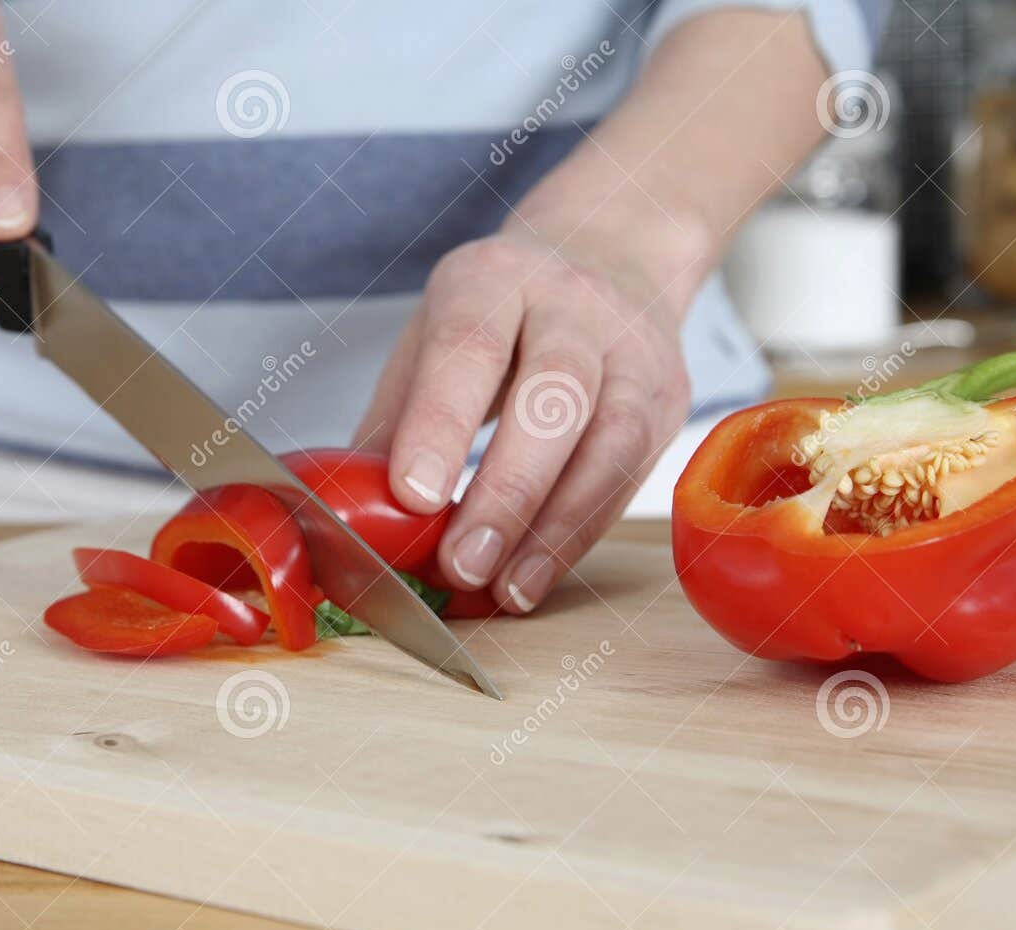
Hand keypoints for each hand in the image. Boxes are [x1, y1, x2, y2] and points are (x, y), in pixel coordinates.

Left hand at [355, 221, 698, 612]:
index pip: (469, 347)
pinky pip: (630, 474)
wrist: (609, 252)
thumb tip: (347, 512)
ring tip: (506, 590)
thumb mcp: (432, 336)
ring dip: (555, 529)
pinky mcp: (668, 399)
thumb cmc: (500, 313)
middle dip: (507, 491)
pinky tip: (537, 575)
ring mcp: (632, 350)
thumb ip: (394, 420)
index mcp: (494, 278)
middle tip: (461, 563)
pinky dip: (582, 534)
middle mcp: (573, 304)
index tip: (411, 496)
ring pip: (610, 442)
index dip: (440, 424)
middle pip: (553, 395)